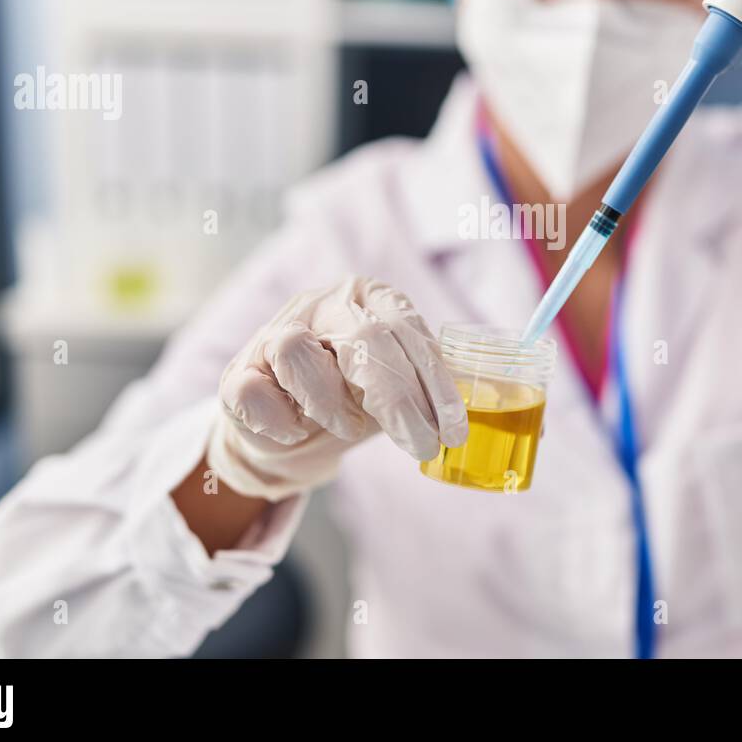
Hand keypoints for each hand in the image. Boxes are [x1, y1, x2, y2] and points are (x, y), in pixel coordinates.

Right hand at [207, 277, 468, 500]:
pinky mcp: (237, 372)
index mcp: (368, 297)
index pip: (406, 329)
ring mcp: (273, 333)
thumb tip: (504, 394)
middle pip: (362, 337)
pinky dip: (280, 419)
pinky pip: (254, 390)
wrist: (284, 428)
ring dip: (330, 401)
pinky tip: (295, 432)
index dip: (433, 382)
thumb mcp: (398, 384)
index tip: (452, 430)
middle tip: (421, 444)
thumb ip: (436, 382)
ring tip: (348, 427)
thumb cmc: (352, 396)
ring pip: (297, 351)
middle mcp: (321, 304)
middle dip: (399, 399)